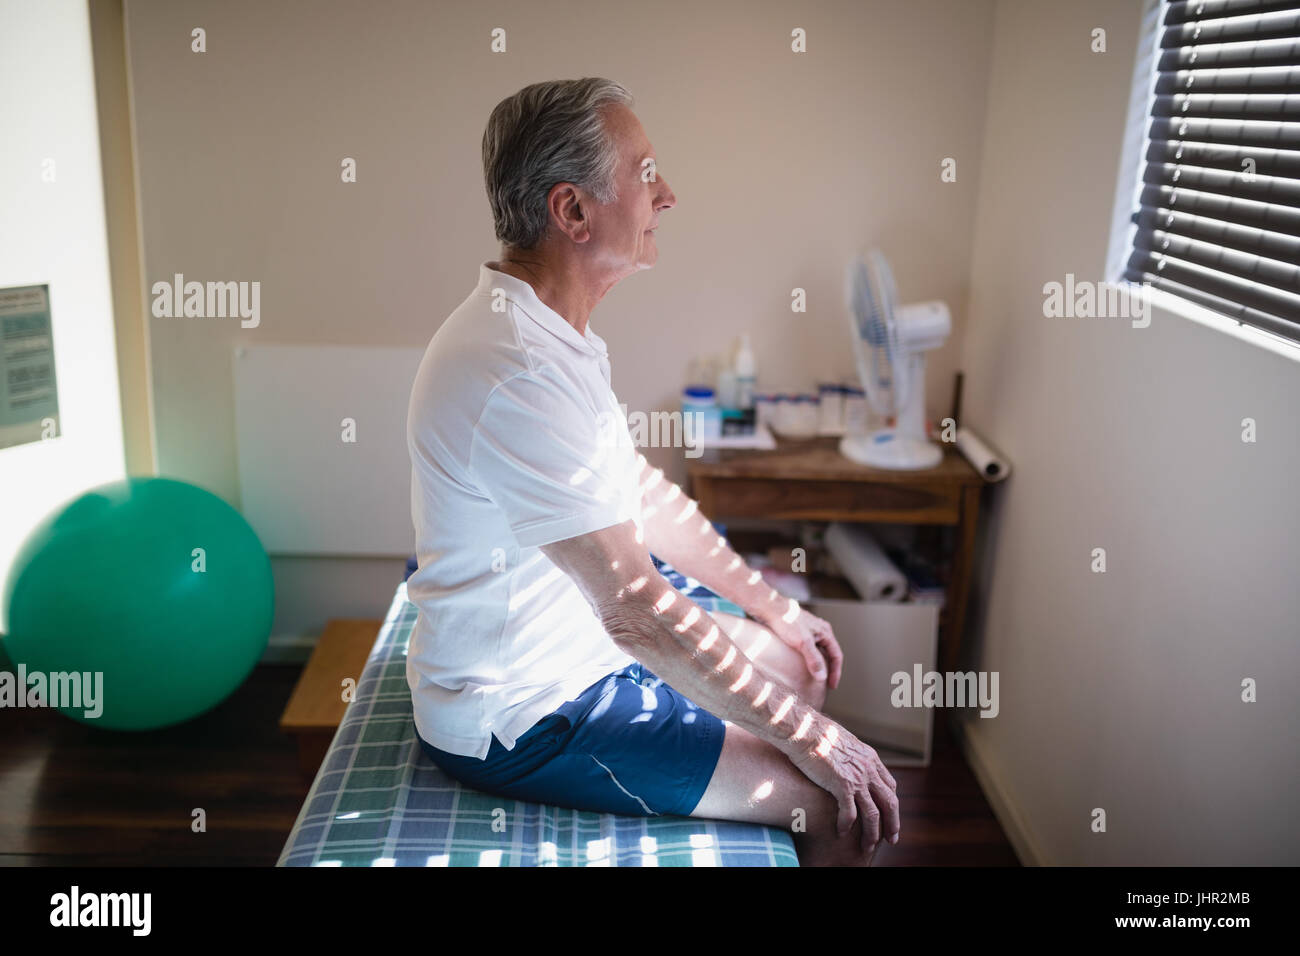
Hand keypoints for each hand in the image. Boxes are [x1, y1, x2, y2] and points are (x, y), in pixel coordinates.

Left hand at [757, 604, 843, 688]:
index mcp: (825, 632)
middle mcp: (820, 630)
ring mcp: (809, 631)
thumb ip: (814, 660)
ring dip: (818, 663)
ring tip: (815, 677)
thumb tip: (822, 677)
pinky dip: (808, 658)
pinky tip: (801, 665)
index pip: (837, 655)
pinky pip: (808, 648)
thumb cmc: (786, 621)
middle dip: (829, 668)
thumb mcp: (802, 643)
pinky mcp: (798, 632)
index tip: (832, 686)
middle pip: (829, 653)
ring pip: (818, 650)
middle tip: (825, 684)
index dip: (836, 672)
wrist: (768, 608)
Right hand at [787, 715, 899, 853]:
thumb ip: (849, 756)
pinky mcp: (842, 785)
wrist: (804, 729)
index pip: (890, 786)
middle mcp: (868, 769)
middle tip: (892, 839)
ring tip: (868, 846)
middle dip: (892, 824)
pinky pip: (850, 813)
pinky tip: (841, 833)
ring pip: (873, 813)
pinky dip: (846, 825)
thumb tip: (845, 762)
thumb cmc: (815, 733)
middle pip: (890, 802)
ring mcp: (857, 777)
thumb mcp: (842, 742)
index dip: (891, 804)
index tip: (889, 816)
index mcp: (870, 758)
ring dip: (872, 833)